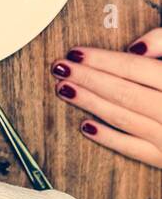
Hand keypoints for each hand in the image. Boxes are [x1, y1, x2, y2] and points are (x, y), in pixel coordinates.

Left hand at [51, 29, 161, 167]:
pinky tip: (86, 126)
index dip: (104, 60)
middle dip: (89, 79)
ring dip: (91, 103)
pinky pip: (136, 150)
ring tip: (65, 89)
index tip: (76, 52)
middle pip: (126, 93)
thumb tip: (135, 48)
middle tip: (59, 68)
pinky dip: (110, 138)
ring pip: (126, 119)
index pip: (138, 69)